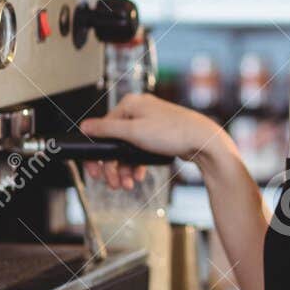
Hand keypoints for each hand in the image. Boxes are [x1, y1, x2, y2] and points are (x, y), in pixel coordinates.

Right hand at [79, 92, 225, 191]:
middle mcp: (138, 111)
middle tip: (114, 183)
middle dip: (112, 166)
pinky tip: (138, 176)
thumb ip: (106, 130)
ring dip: (124, 169)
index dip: (97, 155)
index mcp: (129, 105)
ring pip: (126, 150)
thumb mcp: (134, 132)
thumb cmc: (174, 132)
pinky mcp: (158, 135)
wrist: (204, 141)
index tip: (95, 173)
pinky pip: (139, 152)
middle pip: (114, 142)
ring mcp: (149, 123)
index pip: (102, 131)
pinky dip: (136, 165)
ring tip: (127, 184)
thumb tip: (85, 126)